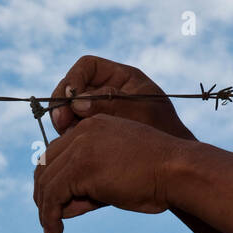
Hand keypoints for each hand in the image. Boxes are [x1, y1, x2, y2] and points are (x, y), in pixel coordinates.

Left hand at [32, 113, 187, 232]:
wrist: (178, 171)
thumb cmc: (156, 177)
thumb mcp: (114, 175)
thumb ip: (86, 186)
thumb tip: (60, 209)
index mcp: (93, 127)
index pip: (56, 154)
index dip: (52, 181)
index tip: (56, 204)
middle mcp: (83, 132)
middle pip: (45, 166)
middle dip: (44, 196)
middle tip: (49, 220)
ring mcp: (80, 148)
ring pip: (46, 183)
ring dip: (45, 211)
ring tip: (52, 231)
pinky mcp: (80, 168)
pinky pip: (52, 196)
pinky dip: (48, 217)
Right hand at [50, 55, 194, 140]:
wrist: (170, 165)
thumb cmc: (163, 133)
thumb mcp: (140, 112)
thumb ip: (110, 103)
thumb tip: (77, 102)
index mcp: (120, 78)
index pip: (86, 67)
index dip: (73, 79)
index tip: (70, 99)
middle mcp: (104, 93)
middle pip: (70, 89)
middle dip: (62, 104)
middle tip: (62, 123)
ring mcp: (95, 114)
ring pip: (66, 112)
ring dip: (62, 124)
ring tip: (69, 138)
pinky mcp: (89, 136)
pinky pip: (69, 132)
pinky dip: (66, 139)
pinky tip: (72, 149)